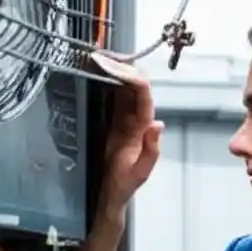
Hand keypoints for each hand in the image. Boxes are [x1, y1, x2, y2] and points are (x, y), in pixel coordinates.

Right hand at [91, 54, 164, 208]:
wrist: (108, 195)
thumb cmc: (125, 185)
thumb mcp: (139, 173)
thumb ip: (151, 151)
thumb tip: (158, 124)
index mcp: (144, 126)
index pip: (142, 93)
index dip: (130, 75)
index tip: (113, 66)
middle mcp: (135, 118)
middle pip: (133, 83)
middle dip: (120, 65)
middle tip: (101, 55)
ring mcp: (122, 118)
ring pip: (121, 86)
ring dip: (111, 70)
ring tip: (96, 57)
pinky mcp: (109, 121)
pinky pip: (109, 96)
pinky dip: (103, 81)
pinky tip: (93, 73)